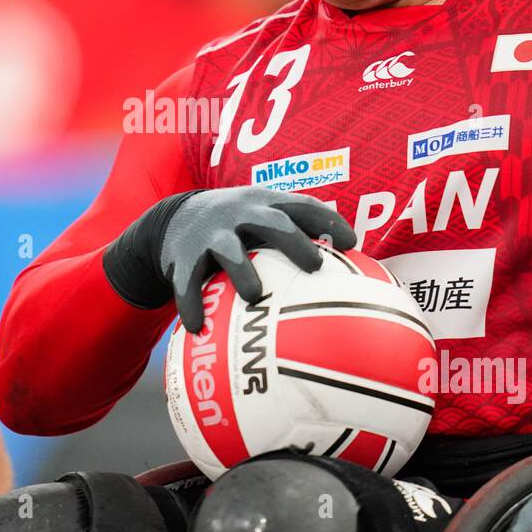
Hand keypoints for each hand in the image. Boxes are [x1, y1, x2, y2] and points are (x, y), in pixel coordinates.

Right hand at [103, 187, 356, 333]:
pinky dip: (192, 304)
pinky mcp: (184, 255)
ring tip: (255, 297)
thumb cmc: (238, 225)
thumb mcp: (263, 217)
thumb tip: (353, 270)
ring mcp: (211, 233)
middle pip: (272, 222)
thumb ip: (298, 233)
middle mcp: (240, 213)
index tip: (351, 243)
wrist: (177, 218)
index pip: (302, 206)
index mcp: (265, 203)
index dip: (328, 221)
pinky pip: (188, 282)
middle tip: (315, 265)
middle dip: (294, 241)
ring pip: (228, 249)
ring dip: (243, 272)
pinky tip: (198, 327)